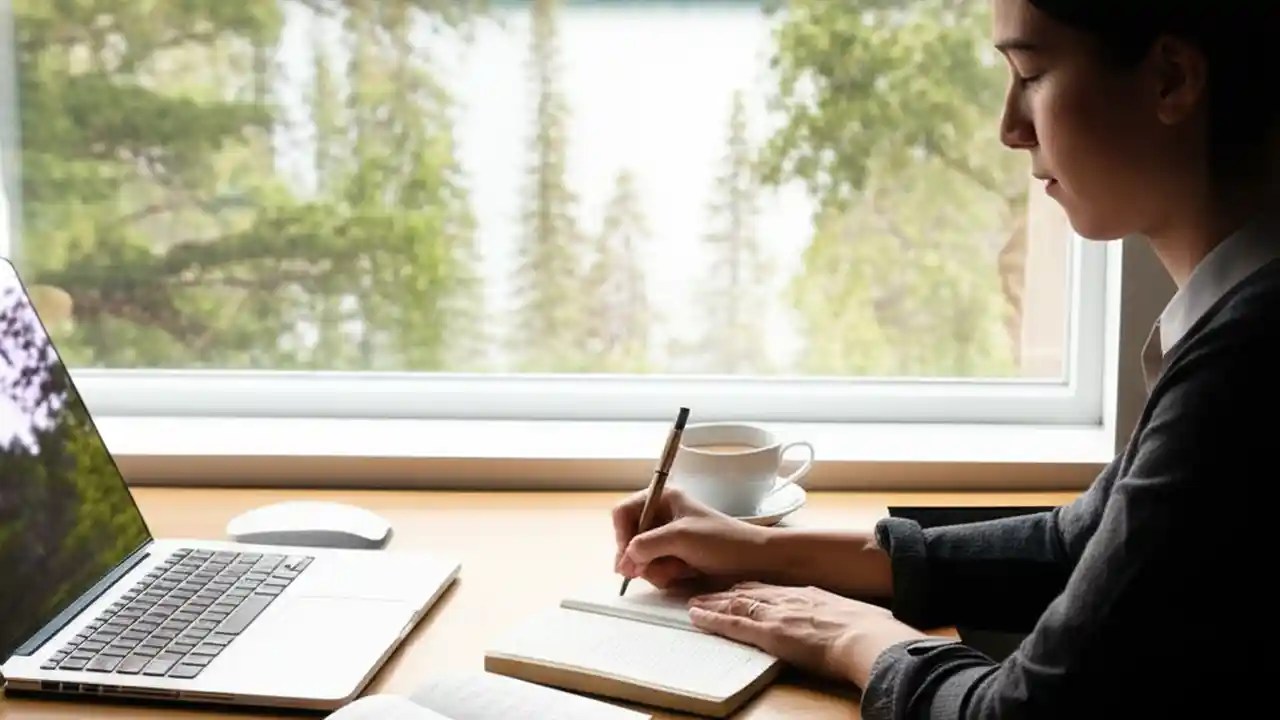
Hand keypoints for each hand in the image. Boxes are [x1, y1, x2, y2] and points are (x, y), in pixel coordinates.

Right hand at [613, 486, 772, 588]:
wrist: (754, 561)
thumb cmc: (721, 541)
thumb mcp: (680, 538)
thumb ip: (646, 545)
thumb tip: (624, 561)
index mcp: (663, 498)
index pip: (623, 513)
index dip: (621, 536)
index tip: (627, 559)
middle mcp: (662, 515)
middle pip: (629, 538)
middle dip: (639, 557)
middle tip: (646, 572)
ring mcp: (669, 538)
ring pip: (641, 558)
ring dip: (654, 568)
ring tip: (677, 570)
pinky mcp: (676, 556)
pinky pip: (655, 568)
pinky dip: (664, 575)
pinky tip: (682, 574)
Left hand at [688, 581, 928, 685]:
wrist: (867, 639)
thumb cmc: (869, 632)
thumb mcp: (853, 617)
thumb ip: (840, 619)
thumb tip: (847, 628)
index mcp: (809, 594)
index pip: (772, 589)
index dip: (751, 589)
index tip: (736, 587)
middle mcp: (788, 598)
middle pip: (749, 591)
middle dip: (725, 591)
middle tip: (704, 590)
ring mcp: (776, 613)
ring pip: (735, 603)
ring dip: (711, 602)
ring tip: (692, 602)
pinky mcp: (769, 632)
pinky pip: (733, 623)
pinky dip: (711, 618)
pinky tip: (696, 616)